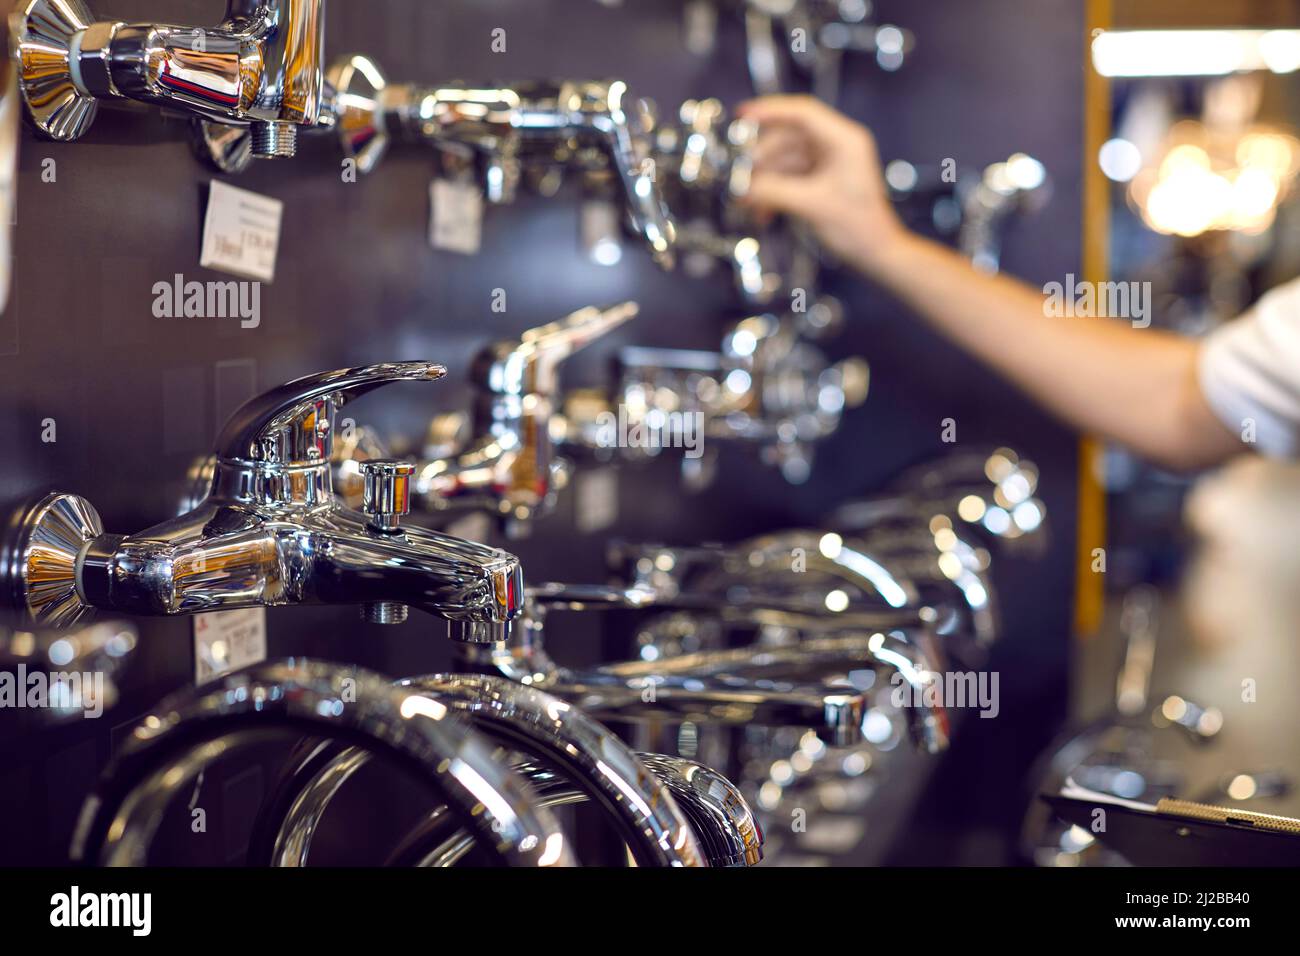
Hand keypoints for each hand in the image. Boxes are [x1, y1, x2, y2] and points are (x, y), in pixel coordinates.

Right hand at [737, 95, 910, 276]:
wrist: (875, 253)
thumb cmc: (860, 227)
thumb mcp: (814, 206)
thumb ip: (776, 192)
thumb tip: (744, 188)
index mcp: (844, 141)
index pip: (802, 113)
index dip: (770, 111)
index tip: (744, 116)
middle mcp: (835, 146)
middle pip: (788, 138)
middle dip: (762, 157)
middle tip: (740, 174)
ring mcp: (826, 163)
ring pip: (784, 160)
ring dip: (764, 180)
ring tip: (747, 199)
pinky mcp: (819, 180)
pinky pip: (788, 177)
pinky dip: (773, 191)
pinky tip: (762, 210)